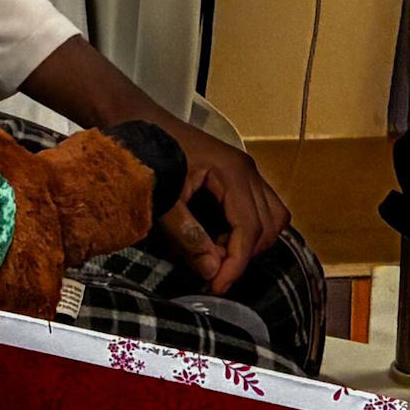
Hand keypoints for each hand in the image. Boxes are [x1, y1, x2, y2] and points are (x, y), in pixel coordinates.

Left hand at [160, 120, 294, 296]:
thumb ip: (187, 235)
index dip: (236, 263)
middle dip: (243, 254)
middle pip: (268, 225)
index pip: (250, 228)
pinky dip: (247, 228)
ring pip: (272, 216)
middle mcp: (247, 170)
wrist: (137, 121)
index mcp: (232, 173)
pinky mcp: (237, 174)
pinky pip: (260, 207)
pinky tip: (218, 237)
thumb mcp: (163, 199)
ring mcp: (245, 170)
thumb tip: (213, 271)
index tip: (217, 288)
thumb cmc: (147, 154)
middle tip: (212, 269)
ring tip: (216, 252)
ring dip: (251, 241)